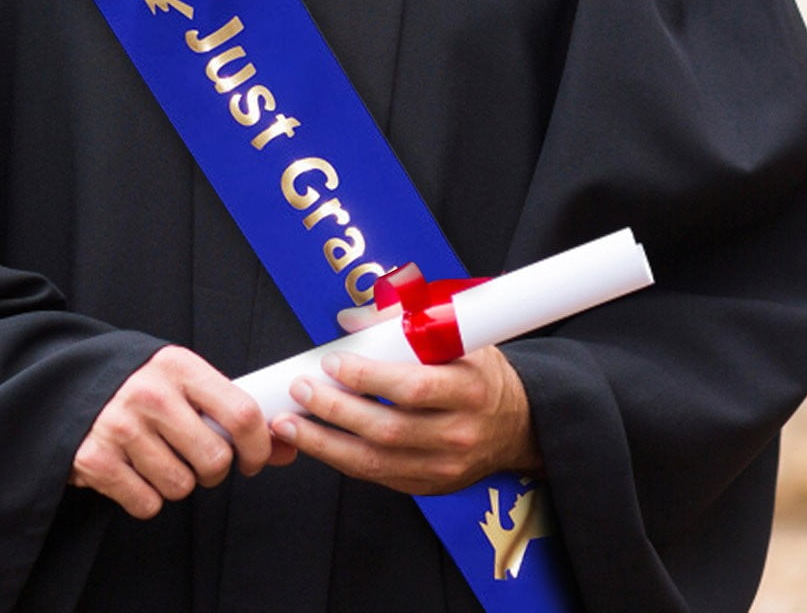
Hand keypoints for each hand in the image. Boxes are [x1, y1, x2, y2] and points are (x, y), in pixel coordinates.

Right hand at [70, 345, 294, 518]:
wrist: (66, 384)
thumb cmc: (140, 384)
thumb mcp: (184, 381)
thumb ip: (232, 411)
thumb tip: (289, 448)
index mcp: (179, 366)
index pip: (241, 413)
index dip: (258, 447)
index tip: (253, 459)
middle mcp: (151, 394)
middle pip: (214, 460)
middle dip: (213, 470)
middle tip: (197, 458)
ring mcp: (120, 426)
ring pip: (181, 486)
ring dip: (176, 482)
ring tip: (158, 457)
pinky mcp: (95, 460)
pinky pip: (147, 504)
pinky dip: (145, 496)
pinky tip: (131, 469)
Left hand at [270, 345, 541, 494]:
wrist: (516, 424)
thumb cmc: (482, 374)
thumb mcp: (457, 337)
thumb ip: (403, 323)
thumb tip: (350, 320)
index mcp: (470, 389)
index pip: (414, 388)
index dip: (369, 377)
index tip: (334, 361)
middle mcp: (458, 433)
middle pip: (388, 429)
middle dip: (336, 410)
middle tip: (303, 389)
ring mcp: (443, 467)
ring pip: (375, 461)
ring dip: (325, 442)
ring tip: (290, 423)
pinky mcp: (428, 486)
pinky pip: (377, 477)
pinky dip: (341, 460)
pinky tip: (316, 443)